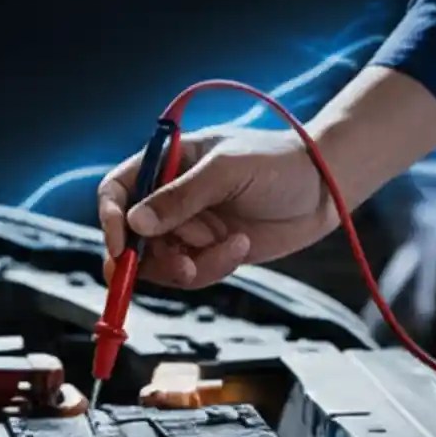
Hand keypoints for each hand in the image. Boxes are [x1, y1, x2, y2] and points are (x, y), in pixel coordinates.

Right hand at [96, 125, 336, 288]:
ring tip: (225, 248)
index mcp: (167, 163)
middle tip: (181, 266)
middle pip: (132, 237)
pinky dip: (213, 267)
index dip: (110, 218)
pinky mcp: (209, 253)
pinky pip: (192, 273)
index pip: (118, 190)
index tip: (121, 246)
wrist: (325, 189)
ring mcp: (190, 227)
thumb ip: (181, 197)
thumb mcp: (227, 171)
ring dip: (188, 265)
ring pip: (161, 263)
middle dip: (152, 256)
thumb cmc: (278, 163)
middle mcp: (171, 197)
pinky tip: (240, 246)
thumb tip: (134, 225)